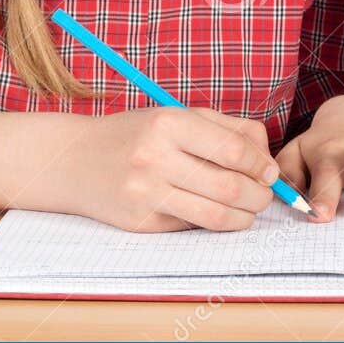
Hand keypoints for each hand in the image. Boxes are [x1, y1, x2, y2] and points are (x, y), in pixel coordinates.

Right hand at [73, 106, 277, 232]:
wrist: (73, 161)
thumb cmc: (135, 135)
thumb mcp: (176, 116)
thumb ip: (225, 129)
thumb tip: (266, 159)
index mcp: (168, 124)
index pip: (234, 149)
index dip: (261, 165)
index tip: (270, 172)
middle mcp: (155, 159)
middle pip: (230, 187)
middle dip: (259, 196)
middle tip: (264, 195)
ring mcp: (146, 195)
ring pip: (216, 216)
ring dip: (244, 217)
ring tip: (247, 209)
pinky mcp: (141, 223)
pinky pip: (192, 226)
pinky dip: (212, 222)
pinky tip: (212, 211)